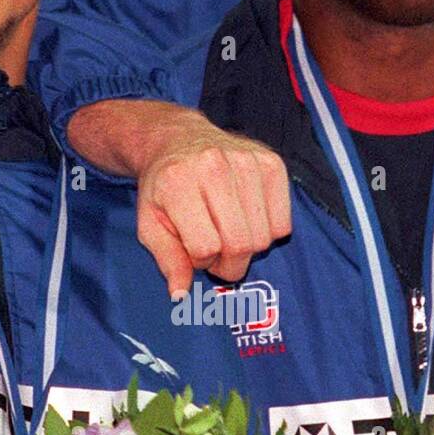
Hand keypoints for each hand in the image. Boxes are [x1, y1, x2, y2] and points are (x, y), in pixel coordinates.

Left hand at [134, 110, 291, 295]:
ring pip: (264, 237)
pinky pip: (283, 223)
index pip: (204, 248)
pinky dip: (267, 231)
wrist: (179, 140)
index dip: (199, 260)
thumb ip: (166, 259)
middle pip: (240, 244)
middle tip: (214, 248)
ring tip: (227, 229)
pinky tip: (246, 216)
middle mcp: (214, 166)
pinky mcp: (272, 163)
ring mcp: (247, 161)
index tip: (192, 249)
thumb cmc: (164, 187)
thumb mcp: (150, 224)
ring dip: (247, 246)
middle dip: (227, 261)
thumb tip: (180, 294)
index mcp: (178, 182)